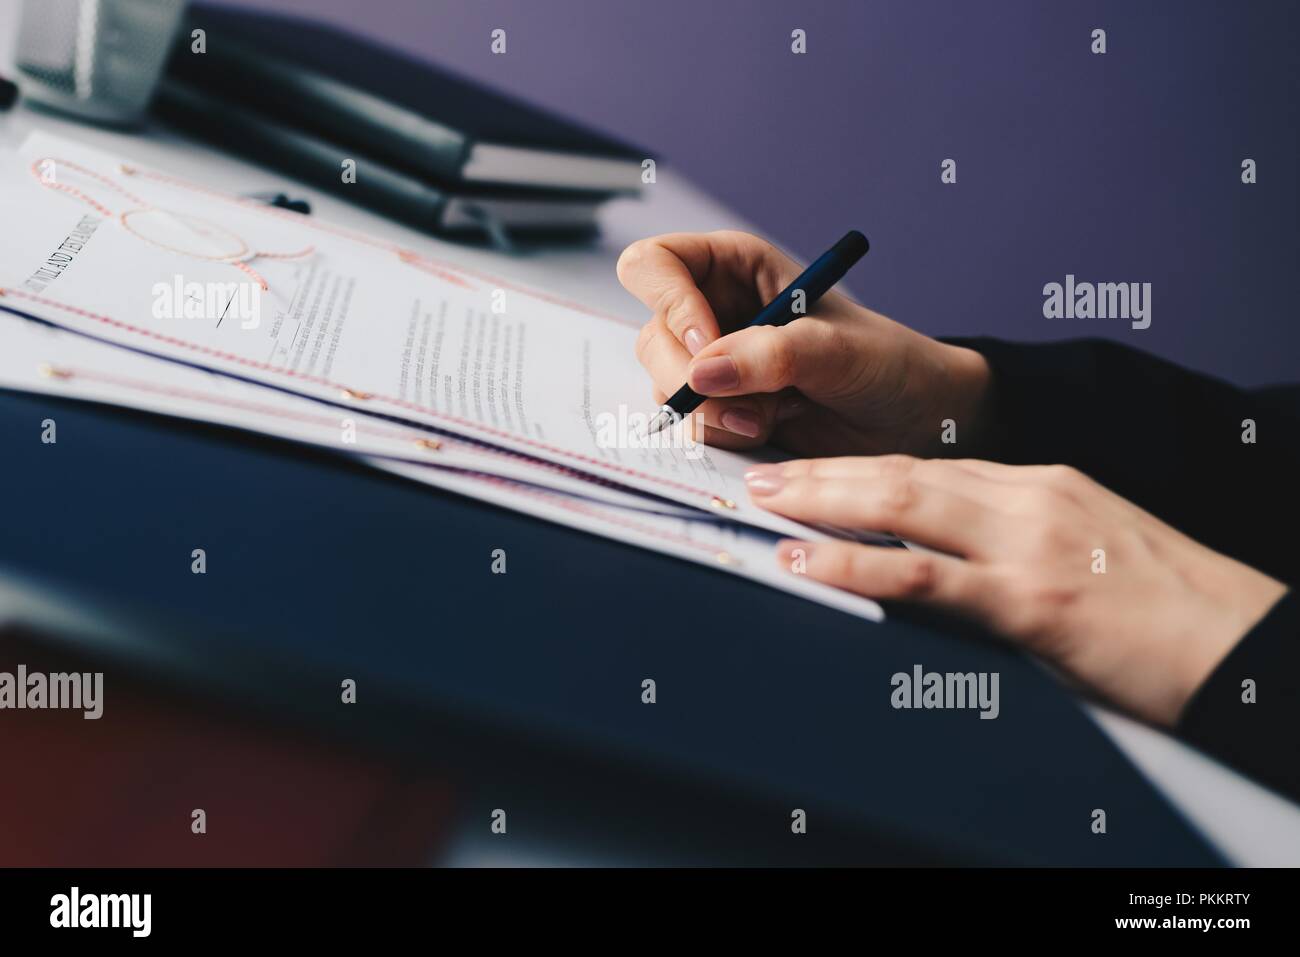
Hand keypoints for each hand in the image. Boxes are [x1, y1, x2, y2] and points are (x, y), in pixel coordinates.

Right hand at [617, 231, 990, 454]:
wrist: (910, 420)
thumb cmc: (885, 362)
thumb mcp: (839, 349)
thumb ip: (773, 353)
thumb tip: (704, 371)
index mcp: (734, 266)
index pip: (655, 265)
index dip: (669, 303)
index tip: (708, 345)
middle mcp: (712, 310)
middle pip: (653, 338)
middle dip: (692, 379)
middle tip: (747, 406)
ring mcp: (711, 364)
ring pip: (668, 387)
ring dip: (715, 413)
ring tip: (772, 416)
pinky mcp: (718, 409)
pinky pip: (690, 425)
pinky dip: (724, 435)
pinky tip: (768, 429)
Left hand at [745, 455, 1287, 725]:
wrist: (1243, 642)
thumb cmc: (1170, 606)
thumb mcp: (1087, 548)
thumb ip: (1018, 538)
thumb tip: (949, 552)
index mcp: (1043, 483)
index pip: (929, 464)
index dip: (859, 465)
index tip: (809, 468)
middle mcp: (1029, 499)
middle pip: (903, 470)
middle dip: (824, 471)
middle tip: (763, 472)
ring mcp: (1029, 544)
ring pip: (902, 504)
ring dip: (822, 501)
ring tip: (764, 502)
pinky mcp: (1031, 600)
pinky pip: (923, 574)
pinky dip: (855, 564)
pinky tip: (808, 563)